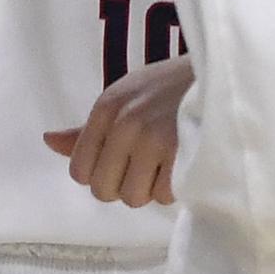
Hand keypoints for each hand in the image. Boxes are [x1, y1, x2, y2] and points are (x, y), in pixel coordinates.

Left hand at [43, 53, 190, 205]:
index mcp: (107, 107)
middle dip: (125, 186)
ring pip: (133, 197)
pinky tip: (184, 164)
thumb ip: (89, 128)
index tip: (122, 164)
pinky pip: (163, 196)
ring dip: (151, 189)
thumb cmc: (173, 90)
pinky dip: (175, 188)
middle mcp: (124, 122)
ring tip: (167, 163)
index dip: (101, 175)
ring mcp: (152, 139)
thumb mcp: (127, 97)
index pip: (80, 170)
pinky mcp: (180, 154)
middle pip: (103, 190)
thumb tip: (49, 141)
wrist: (225, 76)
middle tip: (147, 167)